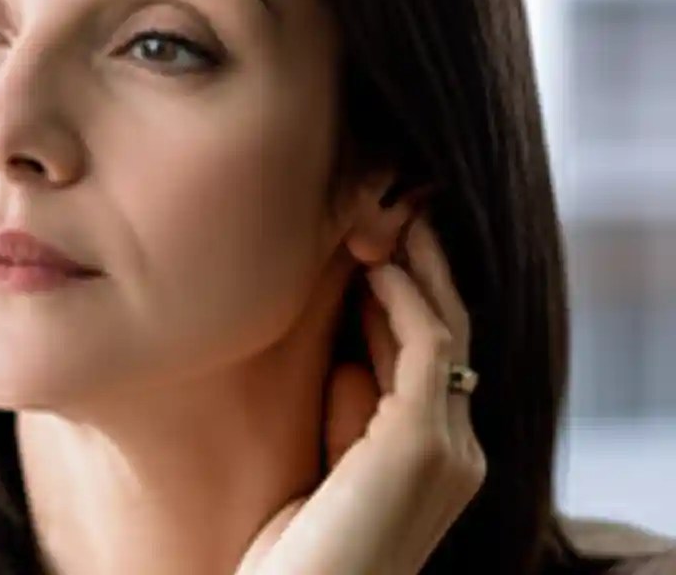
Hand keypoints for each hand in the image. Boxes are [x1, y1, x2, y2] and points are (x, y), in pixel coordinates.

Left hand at [235, 216, 486, 574]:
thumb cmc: (295, 549)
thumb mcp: (327, 467)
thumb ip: (348, 415)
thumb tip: (350, 358)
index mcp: (438, 462)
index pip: (434, 363)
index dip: (406, 302)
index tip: (371, 254)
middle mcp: (459, 454)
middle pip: (452, 339)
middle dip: (426, 273)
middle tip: (397, 214)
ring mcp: (448, 450)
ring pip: (446, 333)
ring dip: (418, 271)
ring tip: (387, 219)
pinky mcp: (422, 445)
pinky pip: (428, 349)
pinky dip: (404, 301)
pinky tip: (375, 269)